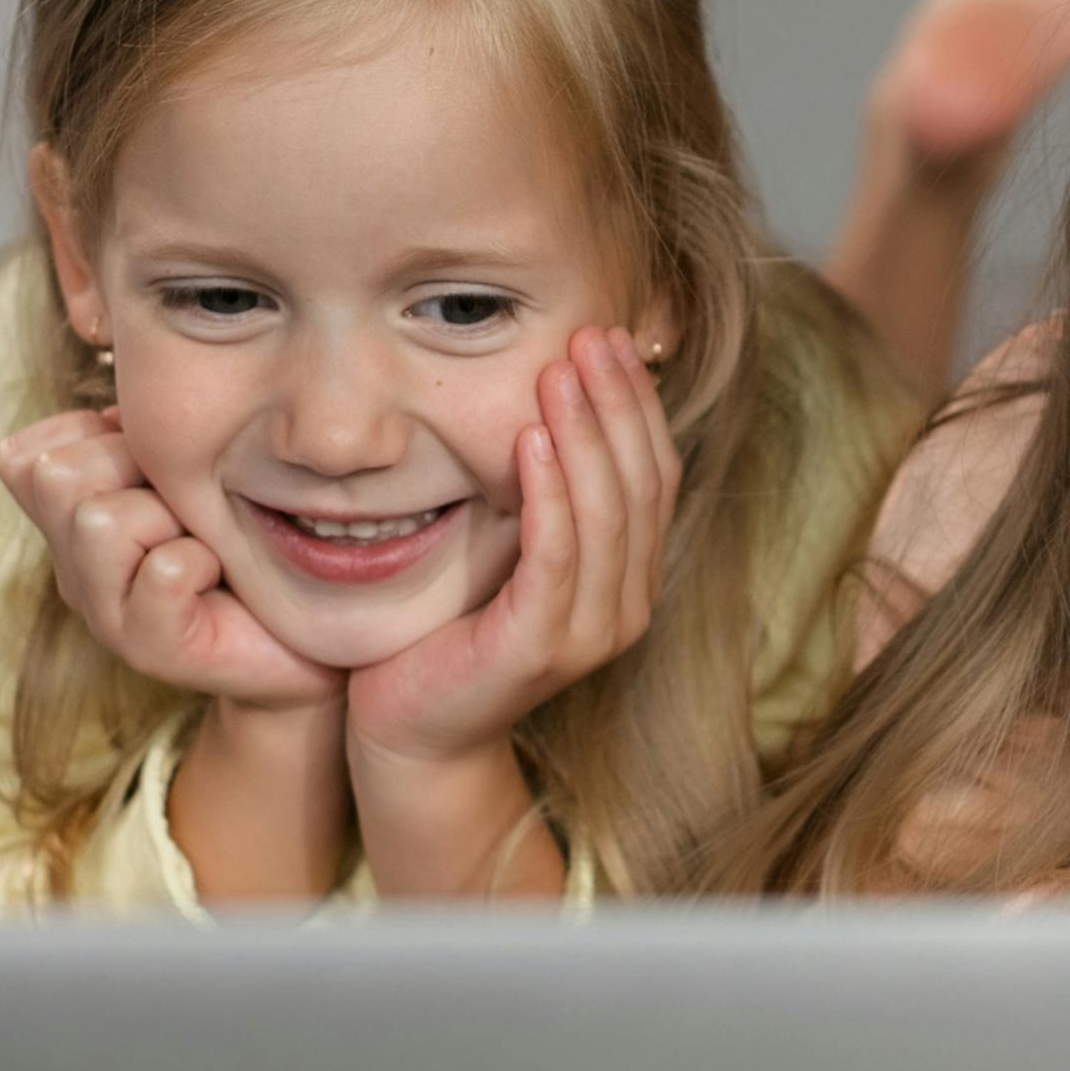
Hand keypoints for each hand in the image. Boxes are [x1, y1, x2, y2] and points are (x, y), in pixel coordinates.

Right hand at [0, 406, 336, 709]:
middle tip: (183, 509)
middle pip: (54, 476)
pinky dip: (201, 562)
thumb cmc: (246, 545)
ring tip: (202, 542)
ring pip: (99, 519)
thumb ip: (141, 436)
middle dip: (131, 467)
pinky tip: (218, 577)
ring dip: (168, 517)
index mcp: (70, 526)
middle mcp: (73, 572)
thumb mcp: (186, 474)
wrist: (303, 643)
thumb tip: (119, 412)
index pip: (22, 458)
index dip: (87, 437)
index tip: (149, 468)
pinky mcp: (150, 651)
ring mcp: (105, 616)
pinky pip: (164, 570)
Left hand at [345, 329, 681, 767]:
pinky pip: (555, 556)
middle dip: (616, 403)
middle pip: (639, 485)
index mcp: (629, 580)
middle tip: (589, 337)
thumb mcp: (510, 554)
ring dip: (585, 433)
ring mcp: (589, 632)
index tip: (611, 339)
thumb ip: (545, 501)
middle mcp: (626, 607)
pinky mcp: (539, 648)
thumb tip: (553, 404)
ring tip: (559, 371)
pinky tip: (530, 439)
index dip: (637, 405)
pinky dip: (549, 494)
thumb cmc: (454, 635)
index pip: (654, 475)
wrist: (416, 733)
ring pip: (605, 513)